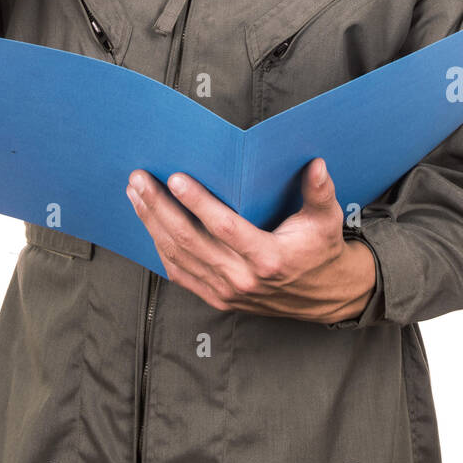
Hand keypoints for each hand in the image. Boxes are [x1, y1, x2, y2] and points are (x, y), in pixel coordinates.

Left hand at [126, 157, 376, 323]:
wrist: (323, 296)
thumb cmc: (320, 249)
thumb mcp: (326, 219)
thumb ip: (320, 191)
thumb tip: (317, 164)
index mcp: (269, 258)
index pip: (225, 227)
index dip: (198, 203)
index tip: (175, 178)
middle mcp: (243, 279)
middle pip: (190, 240)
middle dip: (159, 207)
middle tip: (139, 179)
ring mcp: (226, 292)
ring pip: (178, 256)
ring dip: (152, 223)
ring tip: (136, 194)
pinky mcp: (217, 298)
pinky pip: (179, 273)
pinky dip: (160, 247)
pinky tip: (148, 223)